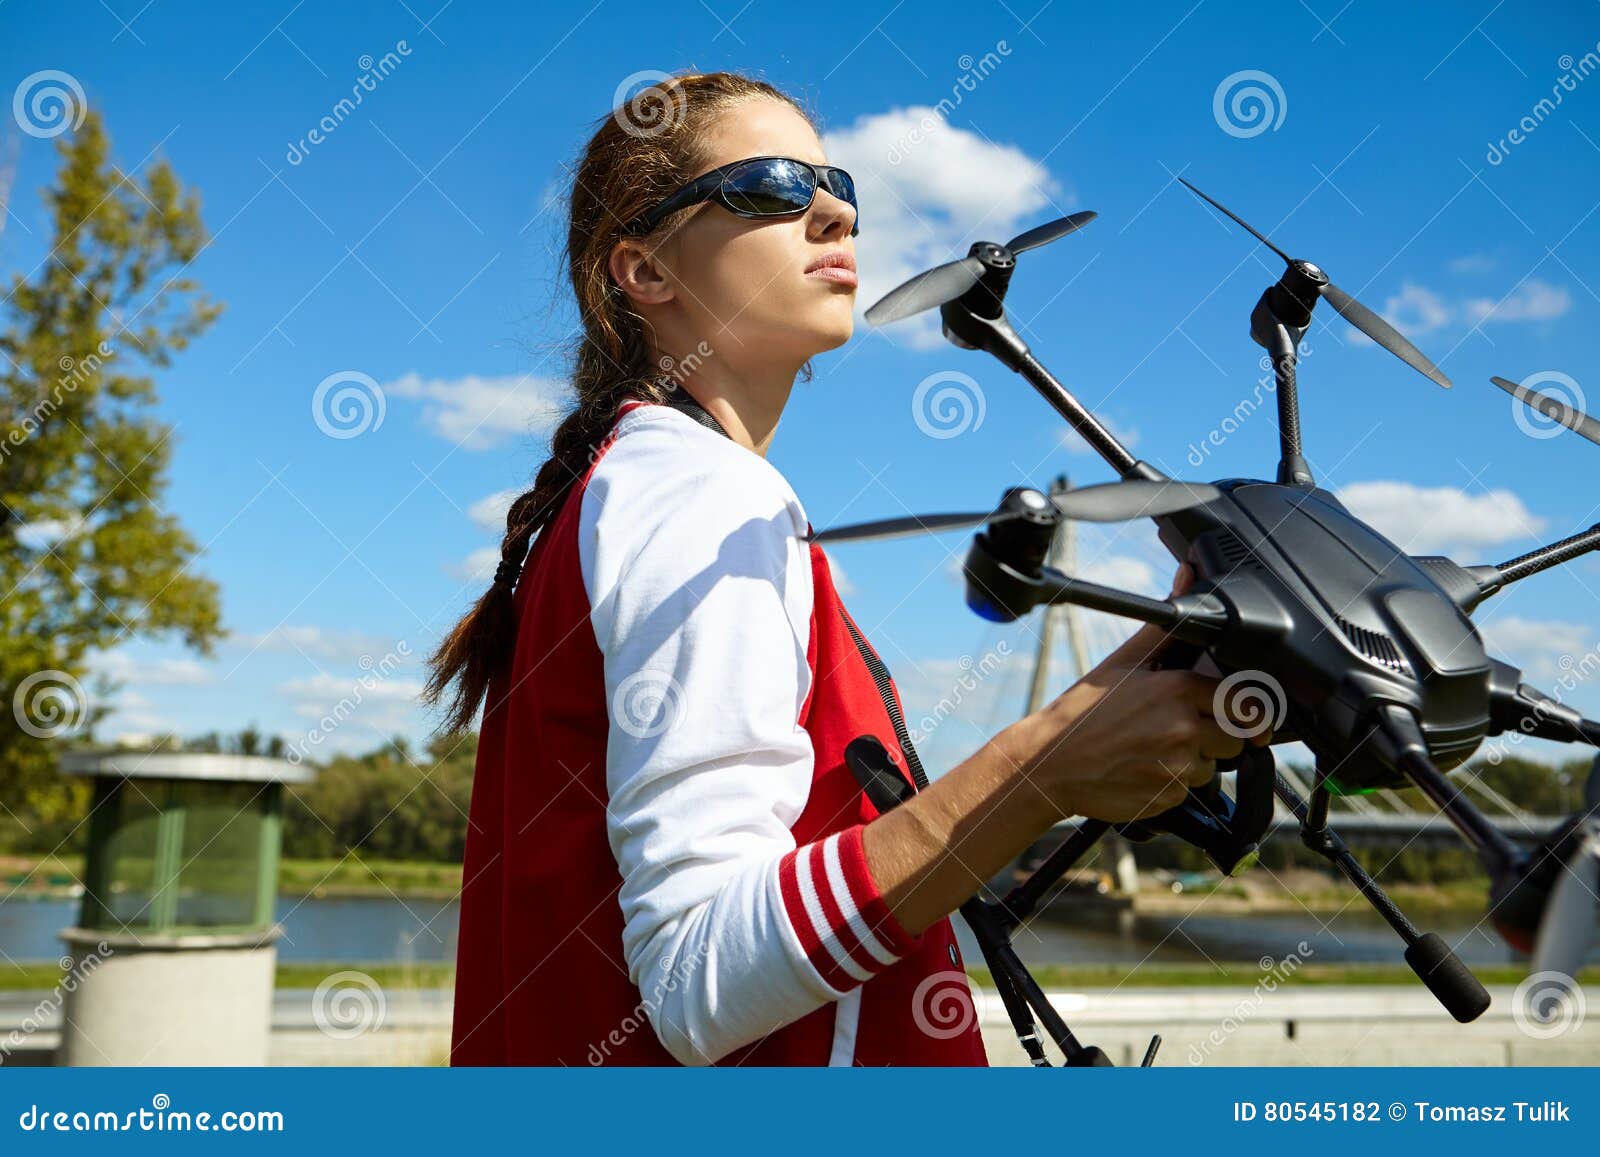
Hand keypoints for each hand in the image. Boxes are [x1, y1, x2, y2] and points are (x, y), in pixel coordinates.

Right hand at [1027, 563, 1271, 821]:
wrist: (1049, 763)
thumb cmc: (1083, 711)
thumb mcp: (1124, 662)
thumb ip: (1166, 625)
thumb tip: (1187, 578)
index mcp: (1178, 690)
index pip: (1244, 700)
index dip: (1240, 705)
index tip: (1231, 708)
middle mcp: (1184, 730)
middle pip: (1237, 736)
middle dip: (1221, 731)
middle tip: (1187, 724)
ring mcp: (1178, 768)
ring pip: (1216, 765)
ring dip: (1198, 758)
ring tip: (1157, 745)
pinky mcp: (1170, 798)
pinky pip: (1192, 789)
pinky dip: (1176, 781)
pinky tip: (1146, 766)